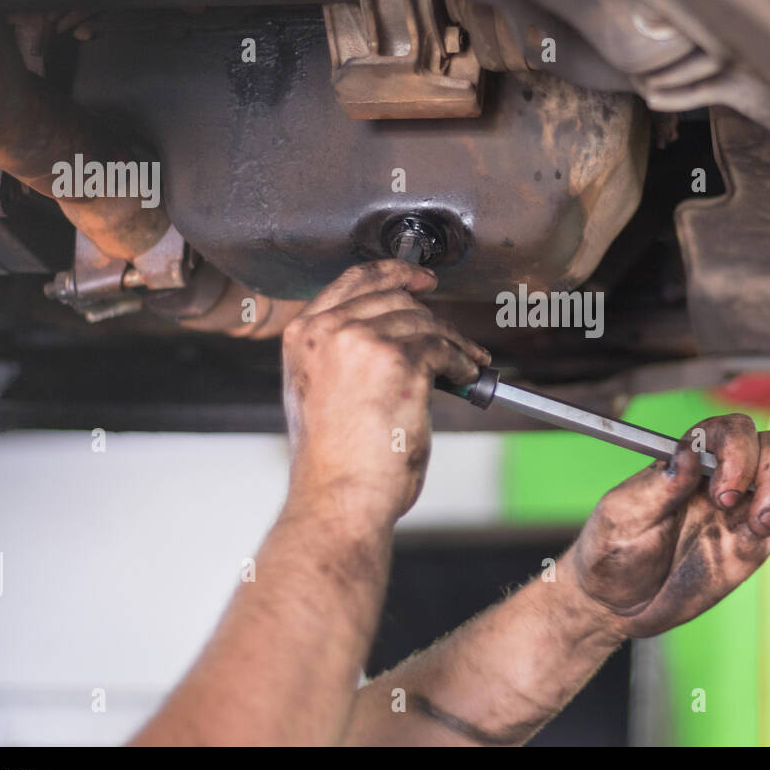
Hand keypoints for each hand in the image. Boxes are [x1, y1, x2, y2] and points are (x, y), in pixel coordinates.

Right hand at [281, 259, 489, 522]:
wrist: (337, 497)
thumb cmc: (332, 463)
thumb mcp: (320, 391)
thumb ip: (342, 354)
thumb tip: (393, 338)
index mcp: (302, 335)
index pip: (354, 280)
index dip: (395, 272)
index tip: (421, 277)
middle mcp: (327, 331)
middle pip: (394, 297)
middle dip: (431, 315)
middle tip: (453, 335)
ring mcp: (362, 342)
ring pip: (424, 321)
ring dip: (453, 342)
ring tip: (466, 363)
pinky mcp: (399, 361)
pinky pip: (444, 348)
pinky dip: (462, 361)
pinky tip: (466, 376)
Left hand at [566, 413, 769, 638]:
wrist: (616, 603)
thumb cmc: (610, 552)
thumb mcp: (621, 516)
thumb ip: (657, 486)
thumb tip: (687, 452)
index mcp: (689, 463)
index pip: (730, 432)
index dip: (739, 451)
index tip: (726, 490)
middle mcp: (722, 479)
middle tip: (751, 516)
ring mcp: (743, 510)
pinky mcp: (757, 543)